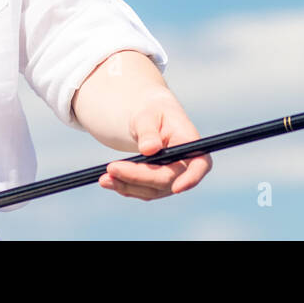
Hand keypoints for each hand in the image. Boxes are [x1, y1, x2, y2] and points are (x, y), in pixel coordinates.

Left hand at [98, 91, 212, 200]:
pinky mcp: (158, 184)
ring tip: (103, 178)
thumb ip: (148, 130)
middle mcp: (186, 164)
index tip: (176, 188)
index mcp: (189, 142)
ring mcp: (173, 177)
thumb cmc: (152, 111)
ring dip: (127, 186)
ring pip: (153, 190)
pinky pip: (143, 191)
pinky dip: (125, 187)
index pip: (200, 164)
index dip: (192, 178)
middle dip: (138, 177)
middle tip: (111, 168)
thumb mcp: (148, 114)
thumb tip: (149, 149)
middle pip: (167, 180)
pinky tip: (108, 180)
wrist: (148, 117)